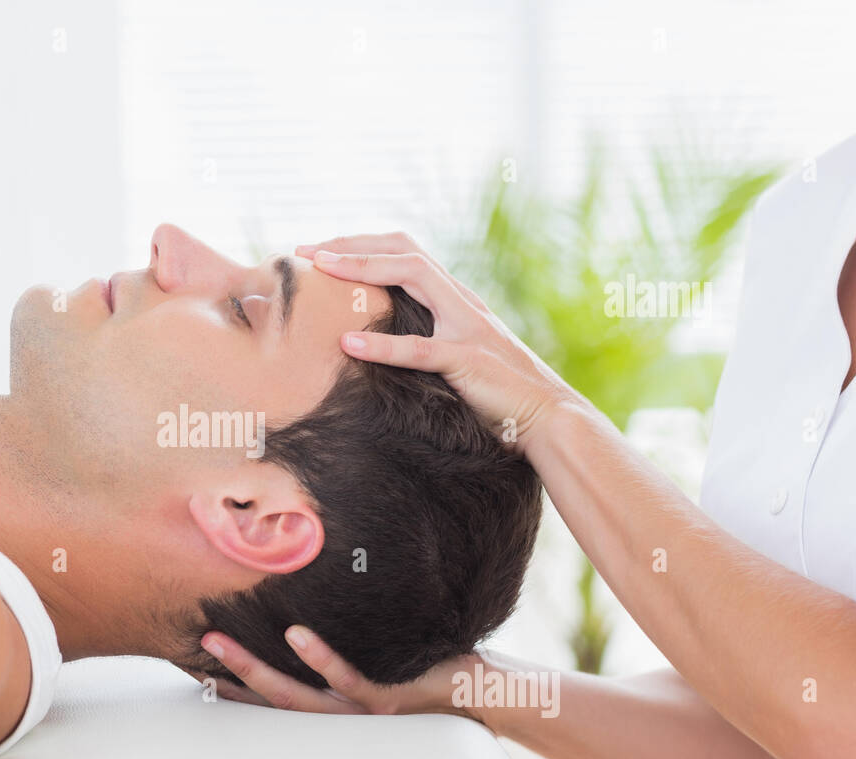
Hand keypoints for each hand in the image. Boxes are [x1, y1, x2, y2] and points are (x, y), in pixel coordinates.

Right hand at [198, 625, 482, 720]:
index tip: (200, 655)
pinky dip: (319, 658)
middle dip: (232, 672)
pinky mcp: (389, 696)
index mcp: (336, 703)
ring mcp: (362, 708)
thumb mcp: (382, 651)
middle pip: (272, 698)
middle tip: (198, 642)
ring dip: (255, 669)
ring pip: (297, 695)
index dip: (236, 678)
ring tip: (224, 641)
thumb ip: (353, 635)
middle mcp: (341, 713)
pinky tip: (295, 634)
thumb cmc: (431, 666)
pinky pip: (346, 678)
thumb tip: (321, 586)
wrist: (484, 693)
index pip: (275, 693)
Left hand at [296, 231, 582, 453]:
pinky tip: (348, 343)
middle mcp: (462, 302)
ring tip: (320, 271)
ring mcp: (467, 328)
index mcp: (457, 299)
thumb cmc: (498, 394)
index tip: (319, 252)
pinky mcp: (470, 362)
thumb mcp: (457, 356)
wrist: (549, 418)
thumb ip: (427, 339)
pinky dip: (382, 345)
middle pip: (404, 250)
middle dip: (353, 244)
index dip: (361, 246)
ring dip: (363, 268)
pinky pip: (421, 349)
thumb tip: (377, 341)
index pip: (405, 253)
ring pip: (412, 277)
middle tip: (306, 251)